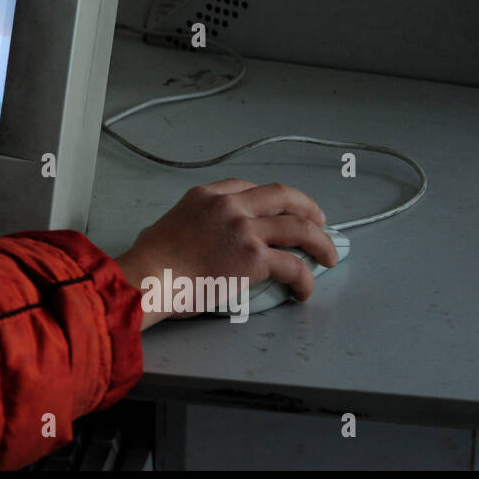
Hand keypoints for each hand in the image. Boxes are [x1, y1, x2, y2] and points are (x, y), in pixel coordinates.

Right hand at [114, 180, 337, 327]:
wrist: (149, 278)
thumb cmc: (150, 261)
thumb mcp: (166, 224)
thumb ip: (188, 223)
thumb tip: (192, 239)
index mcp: (206, 195)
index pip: (249, 187)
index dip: (272, 200)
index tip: (281, 210)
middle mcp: (229, 205)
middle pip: (283, 196)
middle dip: (308, 208)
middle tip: (320, 222)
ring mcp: (244, 229)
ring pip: (299, 227)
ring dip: (320, 242)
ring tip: (328, 257)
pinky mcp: (254, 257)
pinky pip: (294, 266)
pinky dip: (306, 279)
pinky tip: (304, 290)